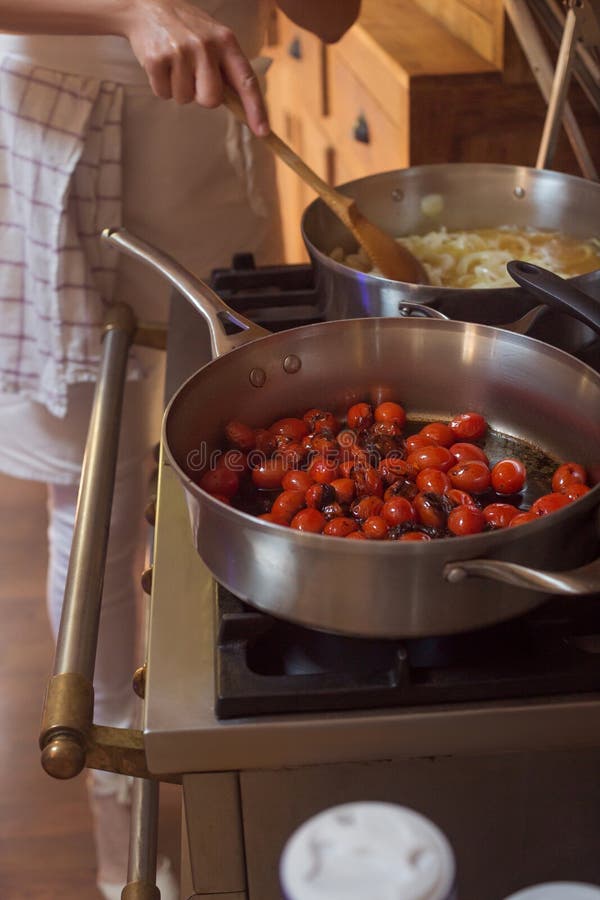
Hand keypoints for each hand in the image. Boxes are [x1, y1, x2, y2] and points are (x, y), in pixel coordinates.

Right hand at [123, 0, 268, 134]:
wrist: (146, 6)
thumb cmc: (186, 29)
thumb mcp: (214, 39)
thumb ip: (227, 69)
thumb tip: (242, 107)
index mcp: (225, 41)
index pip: (246, 80)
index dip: (255, 109)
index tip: (262, 131)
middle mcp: (205, 45)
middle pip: (211, 100)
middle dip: (201, 97)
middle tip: (192, 75)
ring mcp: (180, 52)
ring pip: (185, 100)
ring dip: (178, 89)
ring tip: (174, 63)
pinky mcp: (156, 60)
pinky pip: (163, 94)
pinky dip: (161, 86)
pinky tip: (161, 64)